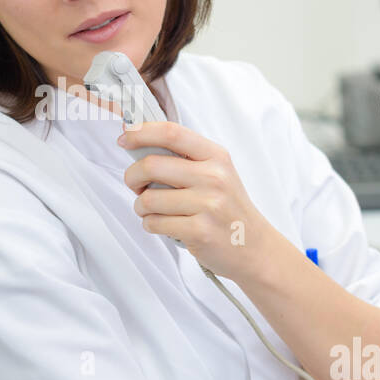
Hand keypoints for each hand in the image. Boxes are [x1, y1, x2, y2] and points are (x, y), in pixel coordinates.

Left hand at [119, 120, 281, 279]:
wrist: (255, 247)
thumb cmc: (228, 208)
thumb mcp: (217, 172)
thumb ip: (184, 158)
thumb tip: (137, 143)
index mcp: (215, 156)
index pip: (171, 132)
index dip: (141, 132)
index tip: (124, 138)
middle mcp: (213, 177)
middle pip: (151, 165)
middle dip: (132, 177)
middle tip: (136, 185)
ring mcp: (208, 205)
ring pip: (148, 199)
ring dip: (141, 207)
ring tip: (154, 211)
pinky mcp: (199, 231)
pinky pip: (154, 223)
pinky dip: (151, 225)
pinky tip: (166, 225)